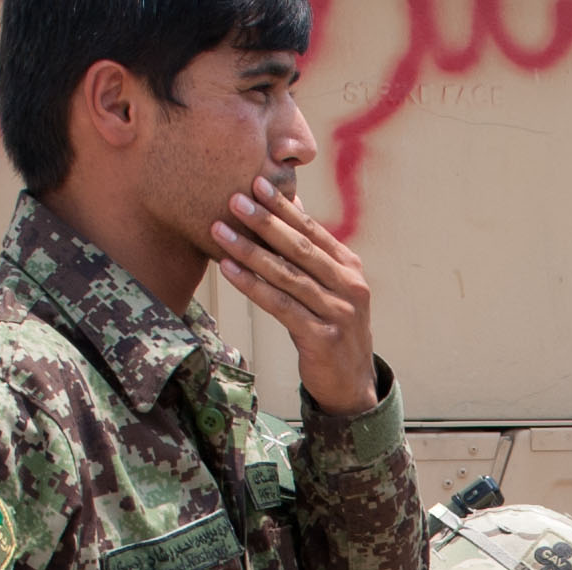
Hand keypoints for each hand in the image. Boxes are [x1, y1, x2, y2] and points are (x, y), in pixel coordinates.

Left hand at [212, 177, 378, 415]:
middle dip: (264, 221)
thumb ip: (312, 251)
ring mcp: (338, 313)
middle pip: (299, 248)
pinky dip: (252, 286)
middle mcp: (349, 287)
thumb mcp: (330, 287)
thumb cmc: (333, 328)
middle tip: (233, 199)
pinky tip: (229, 270)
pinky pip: (280, 306)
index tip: (256, 183)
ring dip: (249, 251)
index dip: (283, 207)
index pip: (313, 230)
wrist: (352, 383)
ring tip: (219, 231)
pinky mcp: (322, 338)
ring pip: (287, 276)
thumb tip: (291, 205)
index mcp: (350, 268)